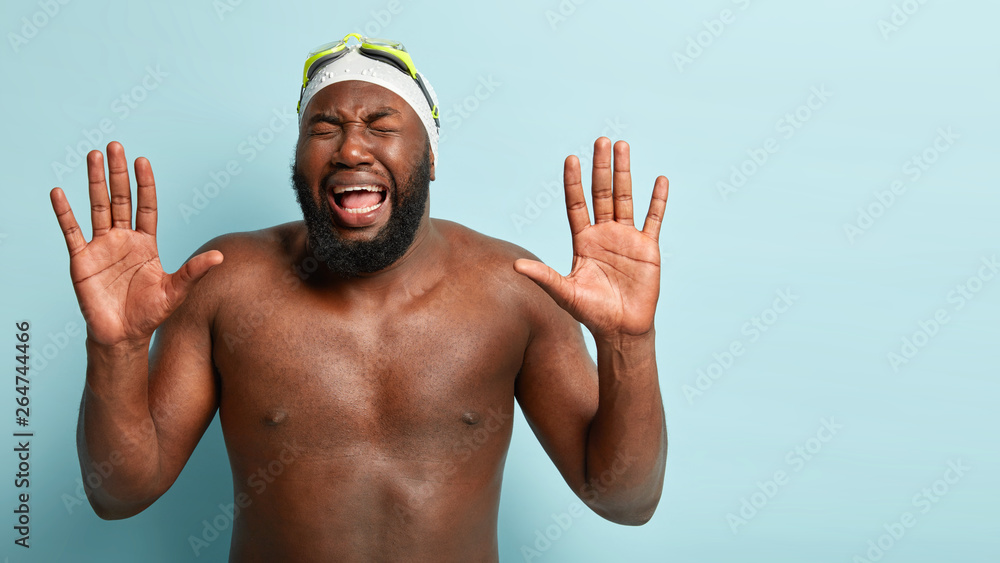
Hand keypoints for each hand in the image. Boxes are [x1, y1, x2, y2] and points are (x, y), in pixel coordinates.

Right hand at [50, 142, 222, 345]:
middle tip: (115, 146)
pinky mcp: (82, 260)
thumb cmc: (150, 313)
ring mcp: (101, 247)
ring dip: (94, 182)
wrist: (123, 336)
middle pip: (119, 199)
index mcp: (146, 243)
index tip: (143, 161)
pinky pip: (71, 232)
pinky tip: (59, 192)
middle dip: (117, 173)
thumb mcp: (176, 291)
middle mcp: (123, 239)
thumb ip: (194, 272)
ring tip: (93, 155)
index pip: (145, 206)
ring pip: (97, 207)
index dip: (144, 184)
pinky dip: (65, 213)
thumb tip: (220, 257)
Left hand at [514, 138, 667, 337]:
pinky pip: (653, 219)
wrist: (621, 330)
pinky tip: (659, 179)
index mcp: (583, 241)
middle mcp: (604, 234)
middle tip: (601, 140)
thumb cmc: (591, 313)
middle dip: (601, 167)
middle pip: (601, 193)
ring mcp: (626, 238)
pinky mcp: (648, 248)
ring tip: (622, 146)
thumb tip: (516, 266)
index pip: (576, 204)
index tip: (571, 159)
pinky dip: (657, 200)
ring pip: (625, 198)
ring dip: (624, 173)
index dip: (573, 182)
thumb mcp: (565, 293)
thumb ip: (544, 277)